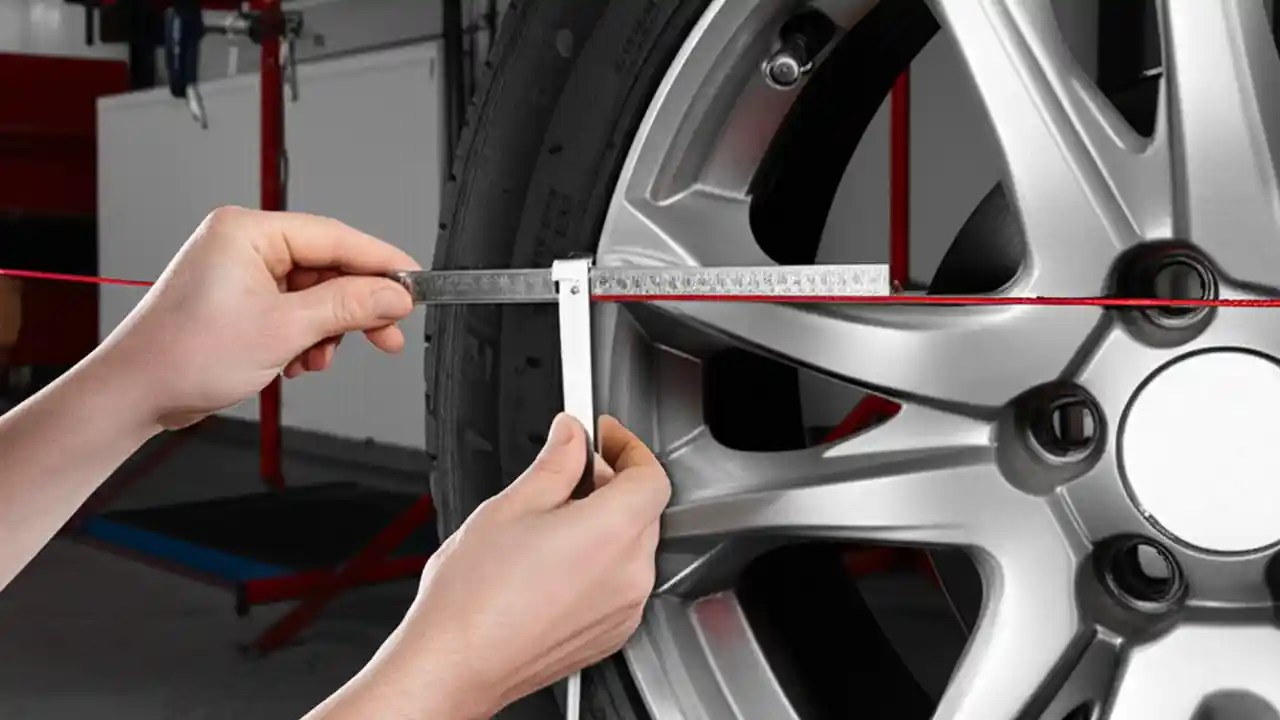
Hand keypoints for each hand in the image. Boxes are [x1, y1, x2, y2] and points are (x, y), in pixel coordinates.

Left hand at [95, 206, 419, 428]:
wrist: (136, 394)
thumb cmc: (184, 355)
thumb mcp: (283, 329)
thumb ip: (347, 306)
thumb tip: (393, 294)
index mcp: (247, 231)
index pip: (335, 236)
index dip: (380, 262)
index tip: (414, 283)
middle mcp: (243, 244)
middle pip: (327, 267)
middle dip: (355, 307)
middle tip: (387, 332)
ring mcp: (240, 273)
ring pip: (314, 293)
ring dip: (327, 329)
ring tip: (319, 357)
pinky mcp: (239, 300)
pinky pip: (293, 310)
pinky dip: (305, 336)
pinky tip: (298, 360)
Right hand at [313, 414, 670, 719]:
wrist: (456, 664)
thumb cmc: (472, 599)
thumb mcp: (510, 506)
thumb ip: (555, 462)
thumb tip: (571, 436)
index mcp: (611, 532)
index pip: (652, 475)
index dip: (629, 448)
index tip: (605, 437)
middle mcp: (629, 574)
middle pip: (644, 510)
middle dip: (612, 484)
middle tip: (569, 474)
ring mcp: (624, 609)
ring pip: (632, 547)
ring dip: (606, 525)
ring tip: (551, 524)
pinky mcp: (612, 633)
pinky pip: (621, 584)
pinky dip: (600, 564)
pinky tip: (555, 563)